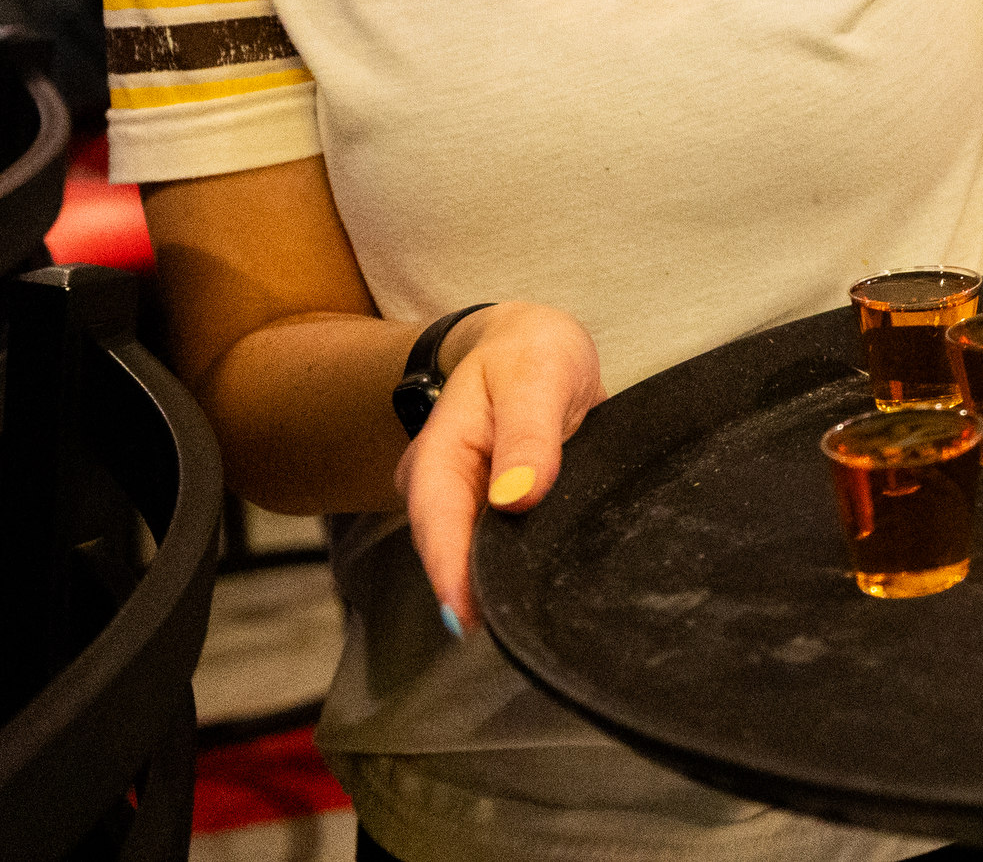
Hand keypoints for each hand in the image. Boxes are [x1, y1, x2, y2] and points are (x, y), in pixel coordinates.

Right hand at [398, 302, 604, 635]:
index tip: (468, 619)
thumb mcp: (536, 377)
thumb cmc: (530, 355)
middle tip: (518, 637)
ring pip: (478, 560)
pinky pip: (502, 553)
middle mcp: (443, 490)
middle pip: (454, 556)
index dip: (451, 574)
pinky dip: (518, 573)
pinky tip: (543, 597)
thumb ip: (529, 434)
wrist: (531, 345)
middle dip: (479, 597)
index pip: (438, 523)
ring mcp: (466, 508)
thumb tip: (517, 499)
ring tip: (536, 624)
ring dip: (500, 589)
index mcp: (440, 454)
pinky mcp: (492, 519)